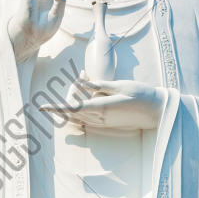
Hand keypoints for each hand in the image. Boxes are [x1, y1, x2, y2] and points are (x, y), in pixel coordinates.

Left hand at [43, 74, 164, 131]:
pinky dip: (81, 104)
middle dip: (68, 94)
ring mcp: (102, 122)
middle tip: (81, 75)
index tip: (42, 107)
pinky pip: (86, 116)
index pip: (73, 108)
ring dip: (74, 98)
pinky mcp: (106, 123)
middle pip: (72, 110)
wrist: (156, 111)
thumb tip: (81, 83)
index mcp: (102, 107)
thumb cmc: (141, 95)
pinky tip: (87, 89)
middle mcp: (100, 118)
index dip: (56, 107)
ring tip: (84, 77)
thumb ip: (99, 86)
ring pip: (77, 113)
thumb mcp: (119, 85)